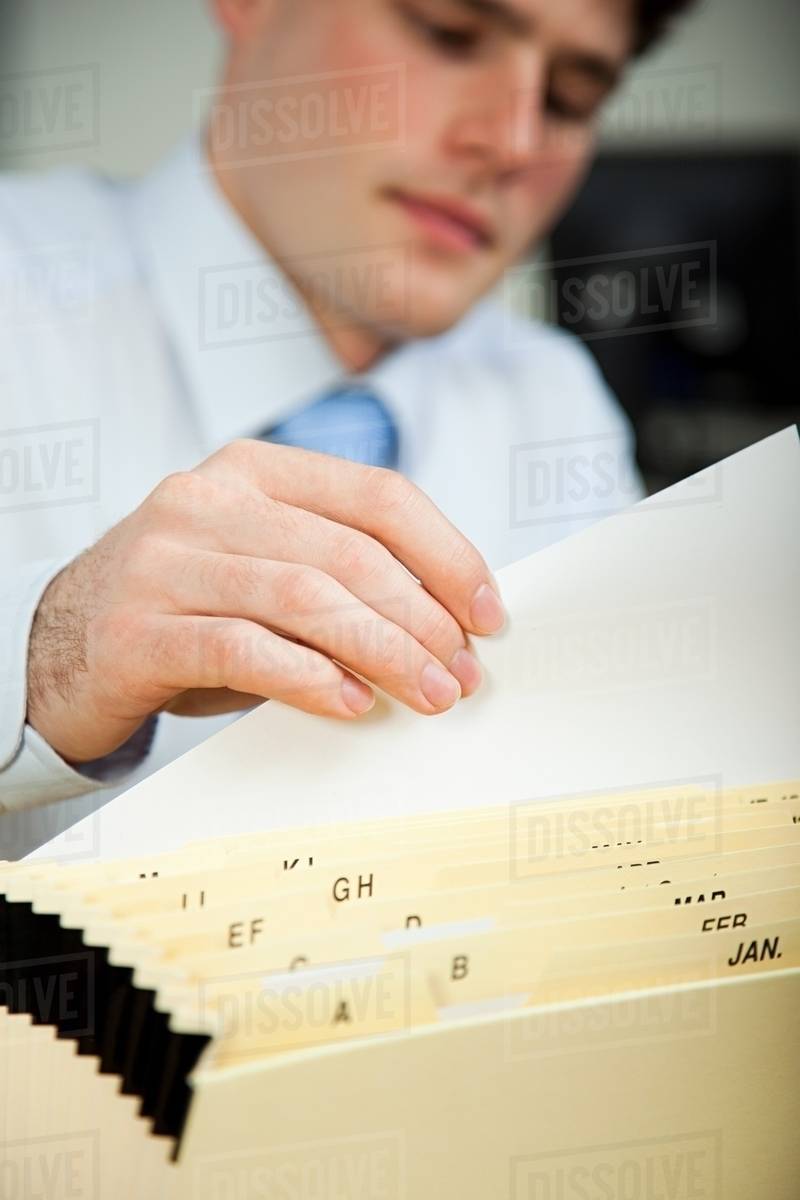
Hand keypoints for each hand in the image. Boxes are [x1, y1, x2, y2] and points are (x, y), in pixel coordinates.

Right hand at [26, 440, 505, 763]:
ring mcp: (167, 560)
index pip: (377, 497)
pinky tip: (352, 705)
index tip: (487, 613)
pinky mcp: (138, 627)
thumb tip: (449, 622)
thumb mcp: (265, 570)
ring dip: (384, 652)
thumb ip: (338, 574)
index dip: (447, 554)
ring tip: (429, 693)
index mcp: (255, 471)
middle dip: (423, 618)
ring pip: (304, 597)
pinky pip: (244, 649)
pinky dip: (310, 677)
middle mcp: (209, 500)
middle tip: (463, 673)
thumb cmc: (189, 612)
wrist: (64, 648)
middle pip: (349, 552)